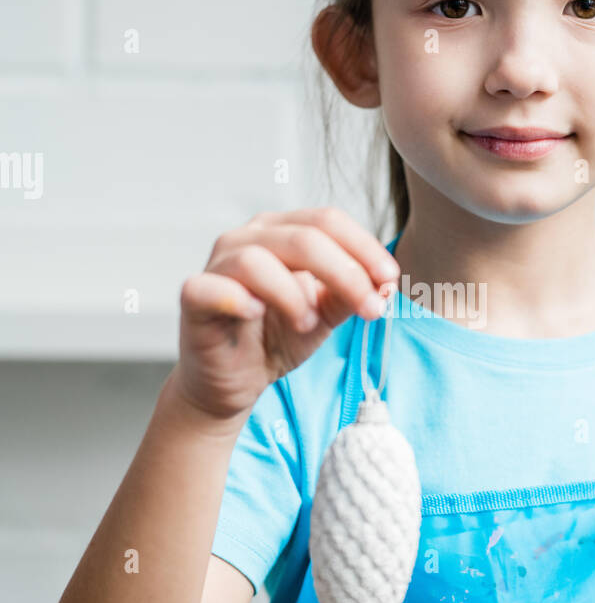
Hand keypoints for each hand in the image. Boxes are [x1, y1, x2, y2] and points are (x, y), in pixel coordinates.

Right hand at [172, 207, 398, 424]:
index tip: (392, 281)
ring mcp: (218, 264)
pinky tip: (255, 313)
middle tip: (371, 311)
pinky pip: (209, 287)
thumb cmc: (276, 337)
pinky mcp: (194, 296)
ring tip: (309, 324)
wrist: (235, 381)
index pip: (328, 221)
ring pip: (258, 259)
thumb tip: (385, 284)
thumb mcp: (325, 315)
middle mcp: (249, 237)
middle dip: (346, 274)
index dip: (365, 249)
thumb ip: (350, 294)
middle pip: (304, 237)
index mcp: (283, 231)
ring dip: (294, 294)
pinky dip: (235, 297)